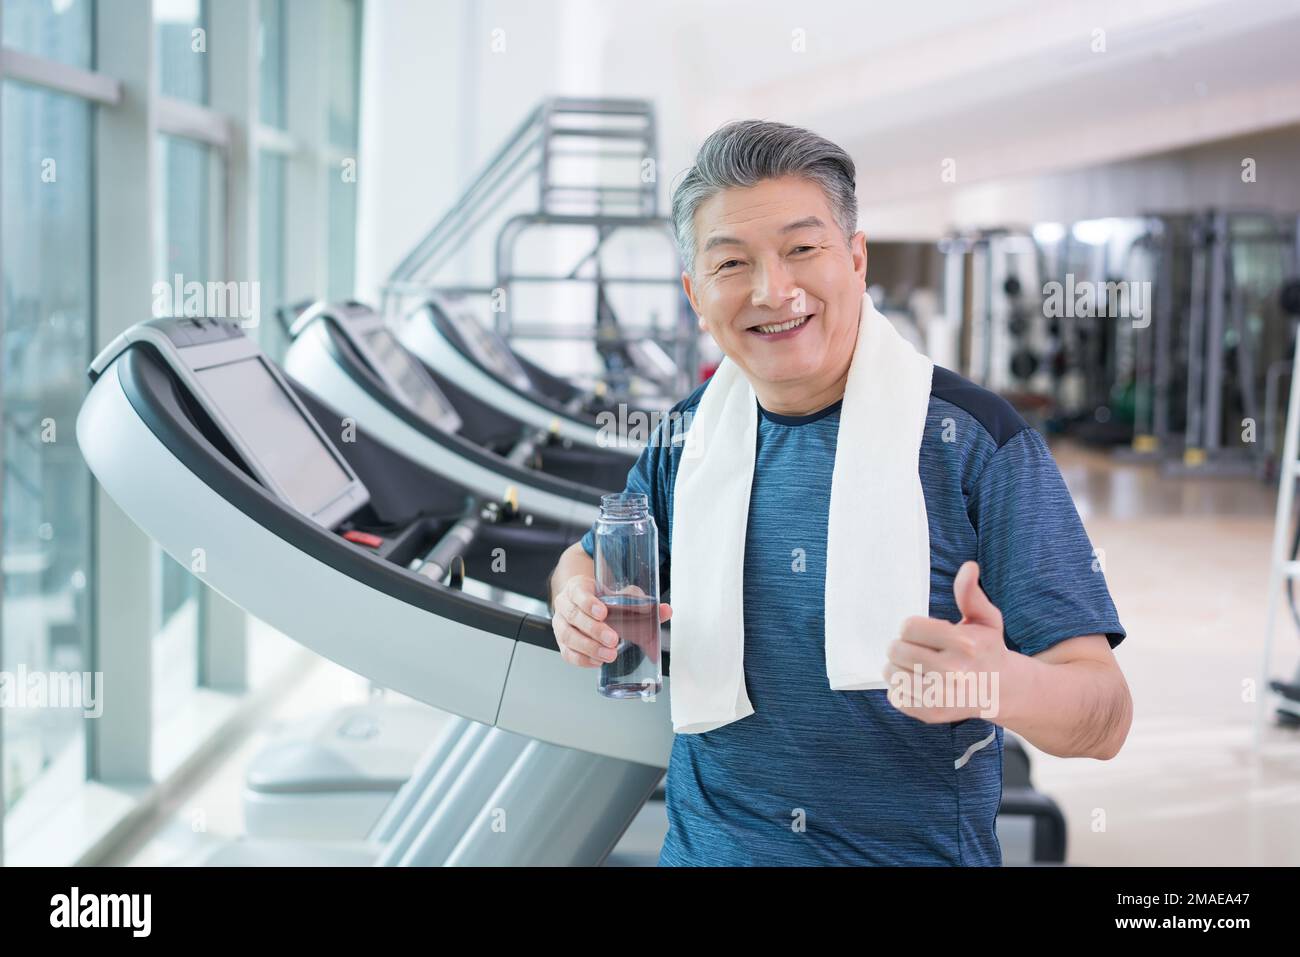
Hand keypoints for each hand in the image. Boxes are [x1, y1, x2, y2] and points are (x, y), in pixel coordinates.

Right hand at [551, 575, 672, 668]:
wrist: (582, 604)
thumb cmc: (602, 600)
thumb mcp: (618, 595)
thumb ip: (640, 601)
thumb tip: (665, 611)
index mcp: (577, 588)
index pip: (578, 593)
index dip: (589, 603)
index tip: (603, 612)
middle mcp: (565, 605)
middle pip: (574, 617)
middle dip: (594, 630)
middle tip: (614, 639)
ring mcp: (560, 625)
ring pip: (568, 637)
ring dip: (589, 648)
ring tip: (609, 655)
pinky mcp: (563, 643)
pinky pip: (568, 654)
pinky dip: (582, 660)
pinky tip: (597, 662)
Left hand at [881, 561, 1008, 722]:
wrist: (1000, 689)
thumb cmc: (987, 648)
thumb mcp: (985, 618)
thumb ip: (970, 593)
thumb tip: (968, 567)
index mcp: (963, 644)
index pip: (908, 628)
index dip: (910, 627)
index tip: (920, 632)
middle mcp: (952, 672)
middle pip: (896, 650)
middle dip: (900, 646)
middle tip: (913, 648)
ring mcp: (941, 696)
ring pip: (892, 674)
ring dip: (895, 667)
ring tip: (912, 665)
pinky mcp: (931, 714)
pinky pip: (895, 696)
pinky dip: (900, 688)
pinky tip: (917, 683)